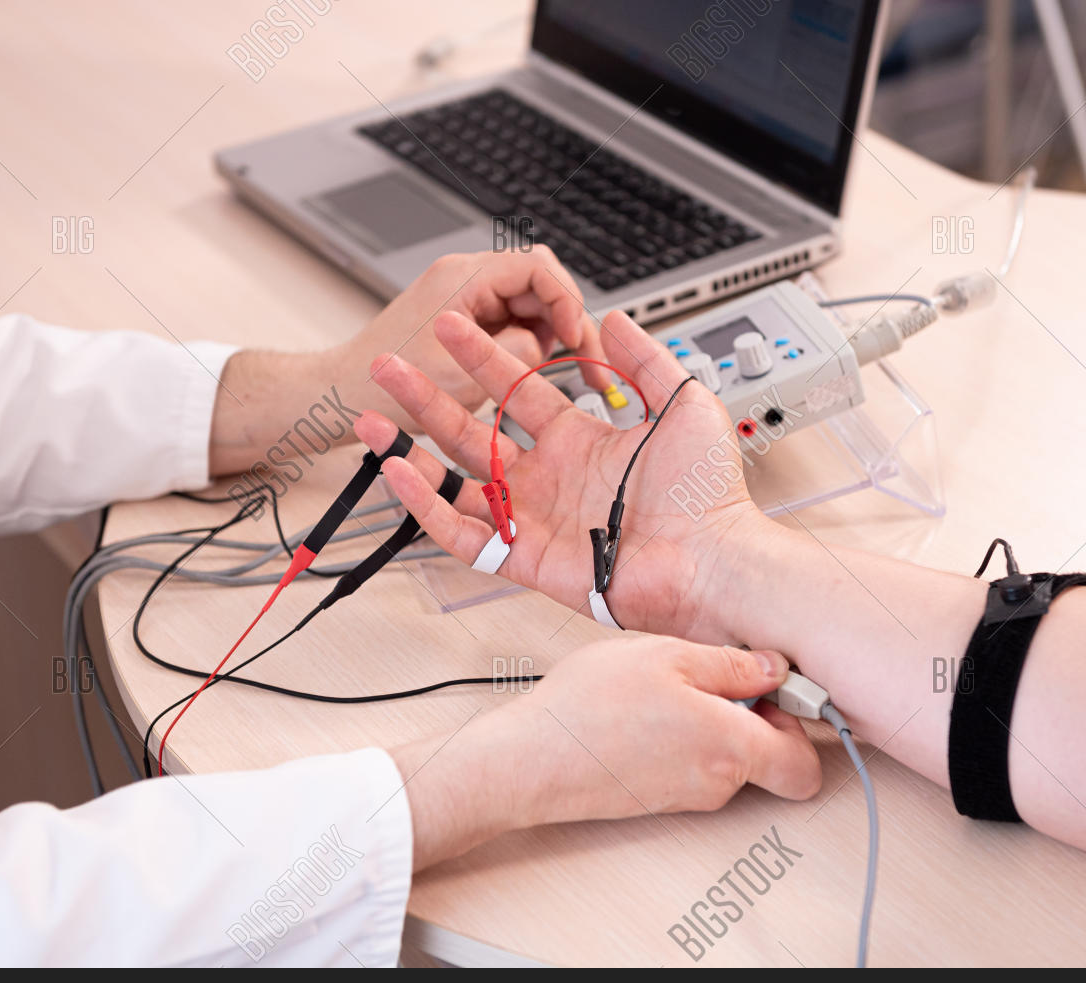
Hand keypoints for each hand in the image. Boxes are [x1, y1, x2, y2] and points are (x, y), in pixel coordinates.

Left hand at [208, 249, 600, 476]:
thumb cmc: (382, 391)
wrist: (340, 398)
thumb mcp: (462, 379)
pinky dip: (533, 347)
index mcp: (463, 279)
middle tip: (591, 363)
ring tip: (562, 375)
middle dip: (570, 320)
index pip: (538, 266)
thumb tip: (551, 342)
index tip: (580, 339)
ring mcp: (467, 301)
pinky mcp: (467, 322)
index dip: (568, 300)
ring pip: (534, 305)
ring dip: (554, 336)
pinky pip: (516, 324)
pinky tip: (536, 377)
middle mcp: (466, 281)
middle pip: (542, 283)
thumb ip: (516, 352)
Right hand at [353, 308, 770, 641]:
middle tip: (391, 362)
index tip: (452, 325)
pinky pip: (463, 532)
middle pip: (473, 430)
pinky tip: (399, 471)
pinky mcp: (524, 558)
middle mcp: (550, 478)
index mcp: (582, 441)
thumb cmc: (710, 496)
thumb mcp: (685, 404)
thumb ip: (646, 360)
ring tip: (372, 415)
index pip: (518, 391)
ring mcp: (533, 518)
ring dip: (411, 448)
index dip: (483, 358)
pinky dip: (426, 505)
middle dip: (429, 396)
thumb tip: (613, 318)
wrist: (714, 560)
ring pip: (456, 480)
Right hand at [392, 637, 821, 869]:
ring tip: (665, 687)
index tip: (776, 690)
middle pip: (768, 758)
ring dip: (711, 722)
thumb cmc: (591, 706)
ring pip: (728, 758)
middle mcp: (718, 784)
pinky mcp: (658, 800)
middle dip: (753, 718)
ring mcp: (688, 797)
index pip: (807, 767)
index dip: (800, 725)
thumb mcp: (669, 657)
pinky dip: (681, 737)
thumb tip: (774, 668)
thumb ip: (733, 665)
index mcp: (733, 749)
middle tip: (713, 678)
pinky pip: (692, 765)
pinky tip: (644, 709)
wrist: (530, 760)